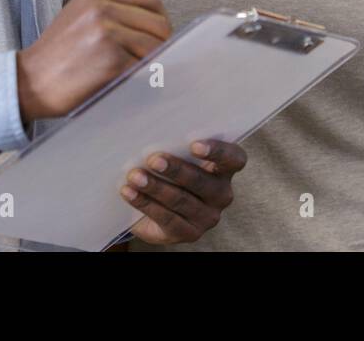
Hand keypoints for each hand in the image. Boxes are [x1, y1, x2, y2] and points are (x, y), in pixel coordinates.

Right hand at [16, 0, 168, 121]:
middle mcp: (103, 8)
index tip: (156, 35)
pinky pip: (144, 67)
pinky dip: (140, 77)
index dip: (159, 19)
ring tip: (134, 71)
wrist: (30, 82)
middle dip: (161, 43)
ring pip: (155, 46)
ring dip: (150, 62)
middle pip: (158, 22)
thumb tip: (155, 24)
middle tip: (152, 58)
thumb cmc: (57, 55)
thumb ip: (115, 12)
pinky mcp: (111, 59)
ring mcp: (107, 32)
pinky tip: (124, 80)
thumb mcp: (81, 17)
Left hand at [123, 139, 247, 244]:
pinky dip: (145, 204)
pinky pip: (168, 219)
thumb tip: (148, 129)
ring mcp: (207, 217)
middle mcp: (221, 194)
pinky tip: (129, 193)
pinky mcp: (190, 233)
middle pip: (203, 182)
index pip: (234, 158)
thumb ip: (172, 143)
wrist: (156, 207)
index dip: (218, 151)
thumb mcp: (174, 155)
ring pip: (182, 201)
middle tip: (153, 159)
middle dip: (176, 170)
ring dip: (156, 187)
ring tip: (134, 176)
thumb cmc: (168, 171)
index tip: (193, 144)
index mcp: (224, 169)